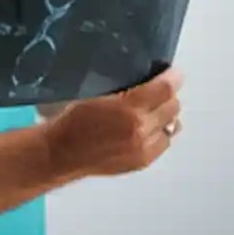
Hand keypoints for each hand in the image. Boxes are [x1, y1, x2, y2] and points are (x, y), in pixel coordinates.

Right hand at [44, 67, 183, 177]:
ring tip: (154, 111)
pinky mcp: (142, 161)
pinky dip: (160, 133)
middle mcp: (141, 129)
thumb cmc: (72, 120)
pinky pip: (164, 142)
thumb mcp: (96, 93)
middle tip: (159, 91)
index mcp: (128, 108)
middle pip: (173, 106)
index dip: (172, 77)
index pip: (165, 89)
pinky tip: (147, 129)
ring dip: (166, 116)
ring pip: (173, 126)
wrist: (60, 152)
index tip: (173, 73)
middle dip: (168, 96)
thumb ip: (126, 89)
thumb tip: (147, 82)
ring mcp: (144, 148)